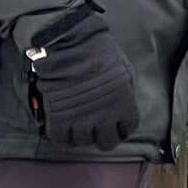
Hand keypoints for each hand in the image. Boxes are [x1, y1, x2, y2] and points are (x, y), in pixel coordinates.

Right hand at [15, 3, 140, 151]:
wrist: (71, 44)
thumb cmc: (100, 53)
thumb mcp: (124, 72)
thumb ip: (125, 94)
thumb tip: (121, 106)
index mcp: (124, 106)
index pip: (127, 130)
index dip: (120, 127)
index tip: (114, 122)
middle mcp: (105, 119)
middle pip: (107, 143)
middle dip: (102, 135)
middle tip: (95, 125)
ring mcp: (82, 121)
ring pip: (84, 141)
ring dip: (81, 133)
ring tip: (77, 120)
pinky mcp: (60, 120)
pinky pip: (62, 139)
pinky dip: (62, 135)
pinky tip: (63, 124)